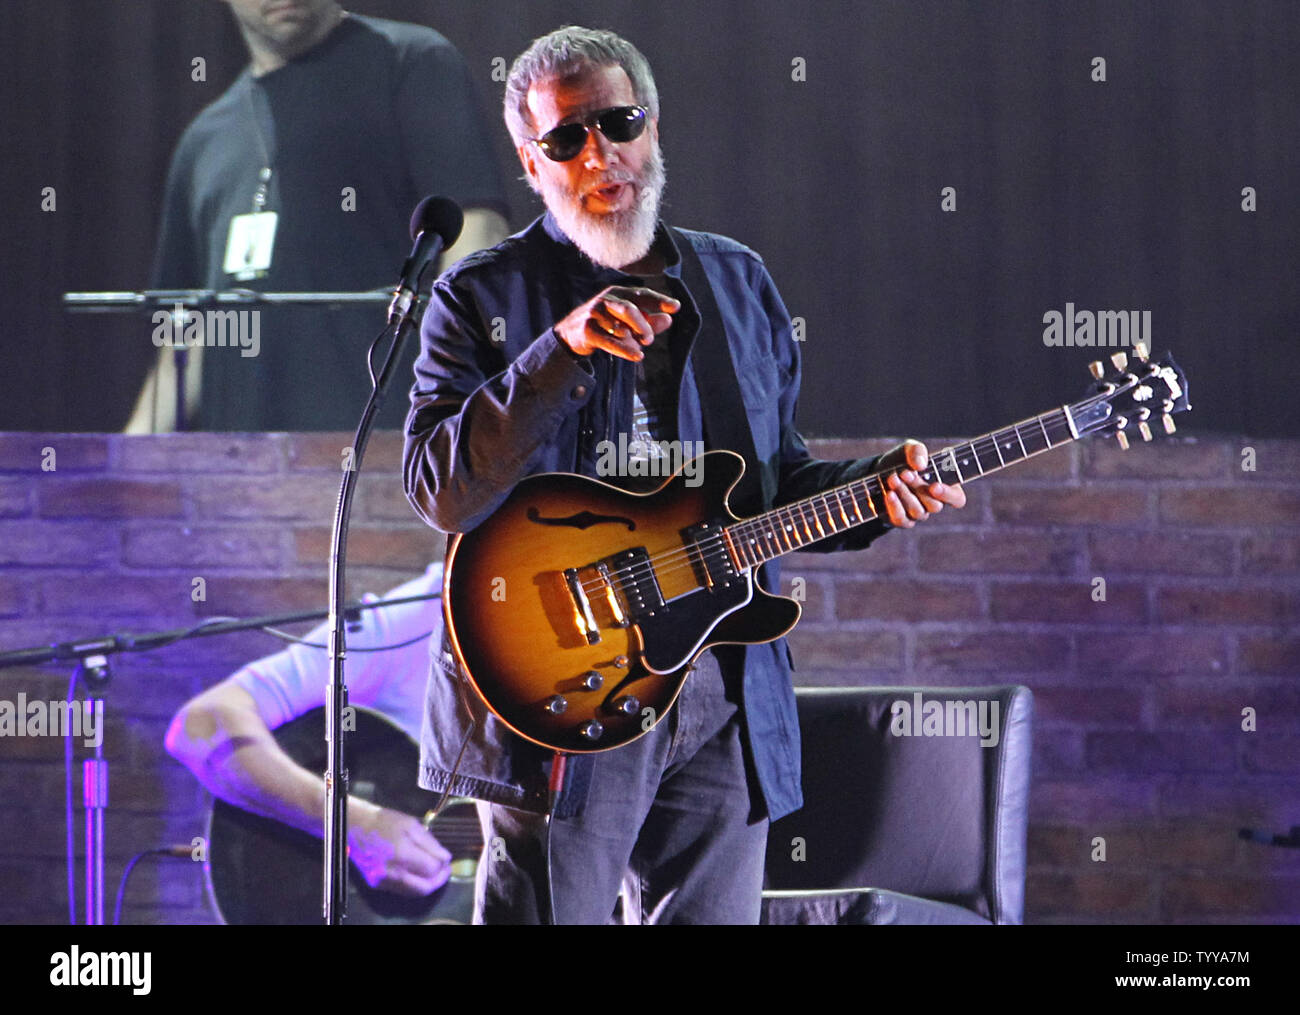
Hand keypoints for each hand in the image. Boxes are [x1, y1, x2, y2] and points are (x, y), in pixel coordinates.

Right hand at [347, 802, 451, 896]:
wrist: (355, 826)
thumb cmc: (385, 821)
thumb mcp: (411, 825)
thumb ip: (430, 843)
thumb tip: (445, 858)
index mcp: (403, 854)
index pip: (432, 869)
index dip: (443, 865)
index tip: (446, 859)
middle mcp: (393, 873)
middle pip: (425, 888)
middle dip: (439, 880)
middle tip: (444, 870)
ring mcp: (384, 881)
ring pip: (414, 892)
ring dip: (427, 884)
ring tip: (433, 872)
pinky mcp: (377, 884)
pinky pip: (401, 891)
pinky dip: (413, 885)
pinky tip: (417, 874)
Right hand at [553, 286, 678, 360]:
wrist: (571, 333)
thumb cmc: (605, 324)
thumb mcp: (628, 322)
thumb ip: (649, 321)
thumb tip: (668, 320)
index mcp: (618, 294)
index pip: (641, 295)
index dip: (659, 300)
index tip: (676, 308)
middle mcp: (606, 301)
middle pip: (629, 308)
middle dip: (643, 324)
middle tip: (650, 339)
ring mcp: (595, 315)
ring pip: (619, 326)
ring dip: (633, 337)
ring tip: (641, 347)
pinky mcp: (587, 331)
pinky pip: (609, 341)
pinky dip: (624, 349)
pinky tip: (637, 355)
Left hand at [876, 440, 965, 527]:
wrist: (879, 471)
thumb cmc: (903, 460)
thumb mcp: (909, 448)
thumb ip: (917, 451)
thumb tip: (920, 465)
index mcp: (945, 486)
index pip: (957, 498)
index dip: (948, 495)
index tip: (934, 486)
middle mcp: (934, 503)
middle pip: (934, 505)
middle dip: (918, 488)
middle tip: (905, 473)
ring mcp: (919, 514)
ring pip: (918, 512)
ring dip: (904, 494)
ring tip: (892, 479)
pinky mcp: (902, 520)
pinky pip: (901, 519)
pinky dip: (895, 507)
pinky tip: (889, 494)